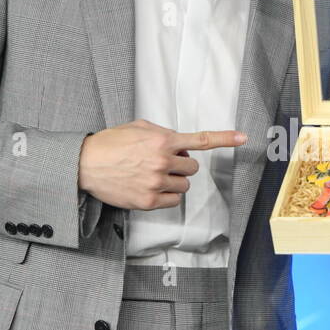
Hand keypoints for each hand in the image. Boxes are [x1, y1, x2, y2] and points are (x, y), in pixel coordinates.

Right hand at [78, 118, 246, 210]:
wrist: (85, 164)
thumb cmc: (110, 144)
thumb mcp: (138, 127)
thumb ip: (163, 133)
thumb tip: (181, 144)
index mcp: (162, 141)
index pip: (200, 140)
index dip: (224, 138)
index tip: (243, 137)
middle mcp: (162, 162)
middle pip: (192, 169)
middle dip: (181, 166)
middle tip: (162, 163)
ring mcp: (155, 183)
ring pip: (183, 187)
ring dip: (174, 182)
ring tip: (151, 175)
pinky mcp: (148, 201)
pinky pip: (173, 201)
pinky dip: (167, 196)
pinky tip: (150, 188)